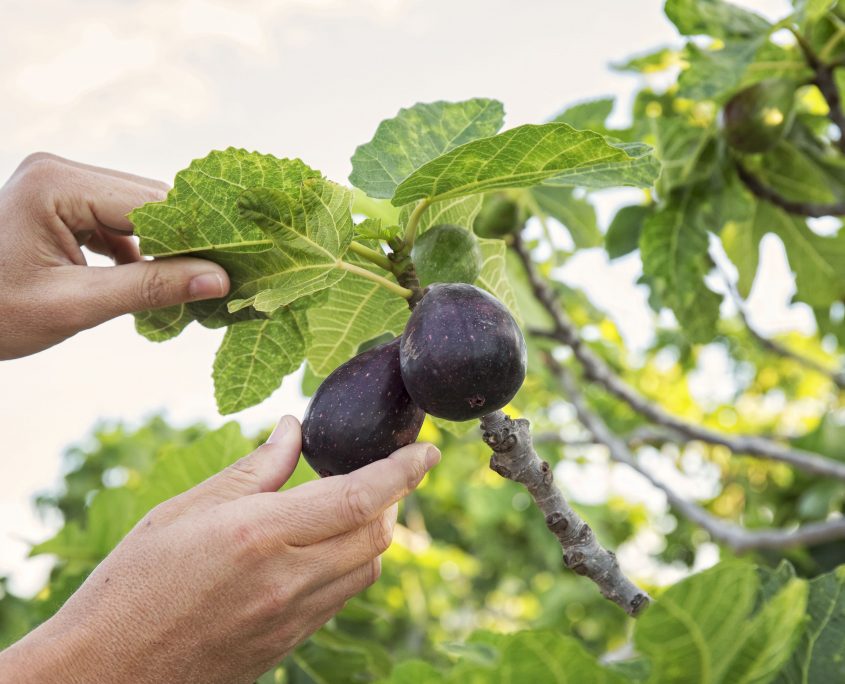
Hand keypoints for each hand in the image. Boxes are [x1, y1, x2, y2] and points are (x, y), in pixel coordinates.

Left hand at [0, 153, 229, 359]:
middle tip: (226, 281)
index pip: (152, 204)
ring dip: (167, 251)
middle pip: (151, 203)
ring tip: (194, 286)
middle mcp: (61, 170)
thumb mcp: (75, 304)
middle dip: (187, 244)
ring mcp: (61, 184)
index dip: (200, 237)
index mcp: (57, 184)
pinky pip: (120, 223)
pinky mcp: (63, 203)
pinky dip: (141, 254)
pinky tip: (155, 283)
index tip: (240, 266)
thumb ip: (150, 289)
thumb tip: (219, 281)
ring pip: (141, 214)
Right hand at [0, 417, 439, 682]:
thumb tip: (292, 430)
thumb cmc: (134, 583)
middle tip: (382, 471)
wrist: (106, 675)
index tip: (430, 452)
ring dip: (373, 532)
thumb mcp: (186, 512)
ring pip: (367, 568)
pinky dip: (350, 565)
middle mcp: (287, 580)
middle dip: (391, 498)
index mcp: (260, 536)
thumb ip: (252, 470)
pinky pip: (342, 597)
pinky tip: (322, 549)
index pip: (358, 497)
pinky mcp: (288, 644)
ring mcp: (292, 619)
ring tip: (351, 505)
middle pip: (376, 533)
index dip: (403, 472)